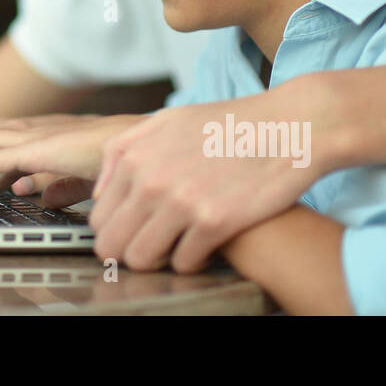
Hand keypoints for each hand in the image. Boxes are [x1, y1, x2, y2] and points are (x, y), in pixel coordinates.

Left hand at [91, 90, 328, 273]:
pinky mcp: (214, 222)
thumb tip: (98, 193)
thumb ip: (123, 151)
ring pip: (141, 259)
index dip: (114, 231)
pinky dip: (193, 260)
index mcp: (135, 157)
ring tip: (176, 247)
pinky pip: (184, 264)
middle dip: (128, 251)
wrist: (287, 127)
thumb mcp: (166, 121)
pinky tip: (206, 244)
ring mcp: (181, 202)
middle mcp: (151, 180)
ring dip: (157, 260)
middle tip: (152, 247)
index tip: (132, 232)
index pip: (99, 218)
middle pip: (112, 244)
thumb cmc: (229, 124)